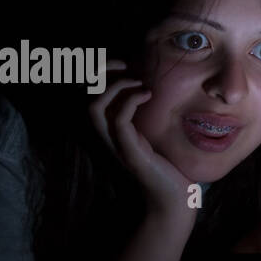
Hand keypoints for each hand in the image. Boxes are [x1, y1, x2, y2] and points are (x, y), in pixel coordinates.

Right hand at [89, 60, 195, 224]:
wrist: (174, 197)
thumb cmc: (168, 163)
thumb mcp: (154, 131)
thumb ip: (147, 112)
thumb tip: (153, 82)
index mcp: (111, 127)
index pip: (90, 93)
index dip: (99, 72)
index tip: (123, 63)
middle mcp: (108, 135)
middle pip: (86, 97)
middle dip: (101, 73)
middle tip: (126, 65)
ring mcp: (117, 144)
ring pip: (95, 108)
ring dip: (115, 87)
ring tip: (140, 83)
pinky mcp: (130, 153)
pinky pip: (119, 122)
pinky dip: (130, 102)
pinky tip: (148, 95)